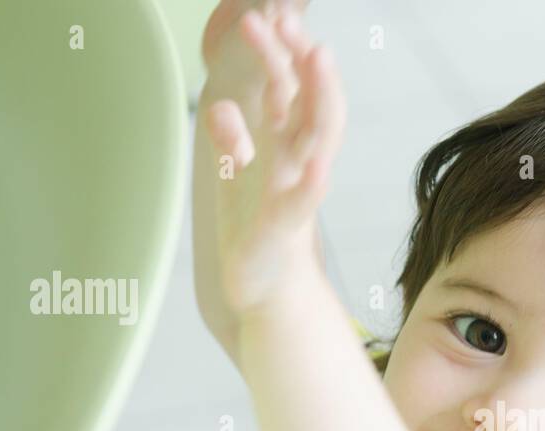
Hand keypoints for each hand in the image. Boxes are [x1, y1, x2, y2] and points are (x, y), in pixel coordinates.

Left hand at [202, 6, 345, 320]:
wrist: (263, 289)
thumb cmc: (254, 230)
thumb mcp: (236, 179)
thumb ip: (233, 140)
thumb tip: (223, 106)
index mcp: (284, 148)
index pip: (289, 90)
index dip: (281, 53)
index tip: (268, 15)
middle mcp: (298, 162)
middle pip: (308, 101)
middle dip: (300, 59)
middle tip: (288, 18)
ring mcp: (297, 191)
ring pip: (318, 138)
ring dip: (321, 98)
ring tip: (321, 59)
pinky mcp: (286, 227)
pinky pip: (304, 200)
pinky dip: (313, 181)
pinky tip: (319, 163)